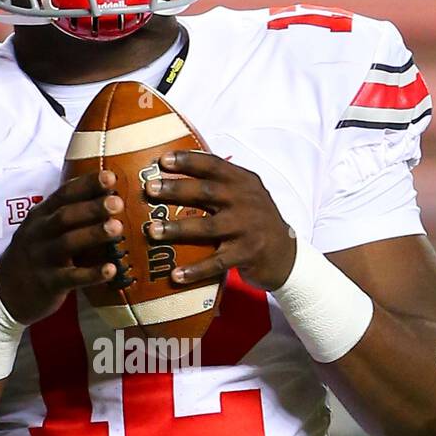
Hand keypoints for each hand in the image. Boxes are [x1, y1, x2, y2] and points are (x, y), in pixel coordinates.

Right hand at [0, 169, 125, 324]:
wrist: (5, 293)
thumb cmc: (35, 256)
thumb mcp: (42, 230)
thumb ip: (67, 215)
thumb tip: (108, 199)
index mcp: (40, 216)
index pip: (64, 194)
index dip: (86, 185)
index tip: (110, 177)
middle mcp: (39, 233)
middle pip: (65, 216)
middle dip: (91, 207)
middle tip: (117, 203)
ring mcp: (42, 258)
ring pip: (67, 243)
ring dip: (93, 234)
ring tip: (117, 228)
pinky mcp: (48, 283)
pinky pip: (71, 277)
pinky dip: (91, 274)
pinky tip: (110, 270)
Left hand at [144, 151, 296, 291]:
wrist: (286, 255)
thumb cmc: (255, 221)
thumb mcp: (246, 195)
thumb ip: (220, 183)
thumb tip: (174, 173)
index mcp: (243, 182)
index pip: (214, 165)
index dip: (189, 160)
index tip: (163, 160)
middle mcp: (246, 201)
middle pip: (207, 192)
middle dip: (176, 189)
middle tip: (150, 190)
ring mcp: (247, 229)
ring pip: (207, 227)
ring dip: (177, 228)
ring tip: (152, 230)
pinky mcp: (246, 255)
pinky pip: (217, 262)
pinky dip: (195, 270)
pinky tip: (175, 275)